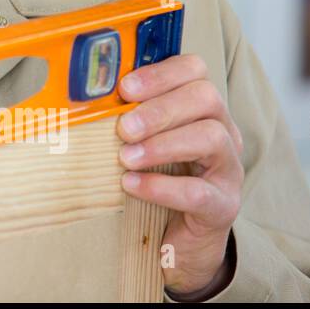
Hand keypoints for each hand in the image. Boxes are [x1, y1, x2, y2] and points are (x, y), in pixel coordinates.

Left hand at [117, 54, 243, 296]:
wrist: (179, 238)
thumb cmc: (155, 178)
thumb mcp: (140, 141)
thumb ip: (124, 115)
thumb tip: (82, 94)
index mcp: (202, 108)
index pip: (195, 70)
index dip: (161, 74)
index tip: (126, 89)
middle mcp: (224, 131)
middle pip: (206, 98)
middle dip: (160, 109)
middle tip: (124, 128)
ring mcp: (228, 169)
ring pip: (211, 138)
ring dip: (162, 144)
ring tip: (126, 157)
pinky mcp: (223, 206)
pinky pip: (199, 191)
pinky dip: (161, 186)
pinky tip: (131, 184)